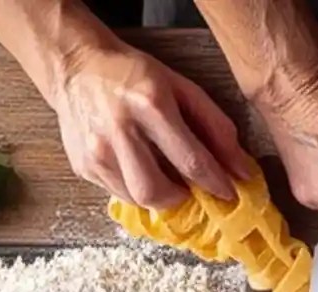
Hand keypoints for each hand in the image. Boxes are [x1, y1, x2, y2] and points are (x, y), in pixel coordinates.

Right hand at [53, 42, 249, 208]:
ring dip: (159, 197)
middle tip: (190, 189)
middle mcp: (119, 130)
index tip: (229, 194)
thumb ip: (215, 126)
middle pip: (156, 191)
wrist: (76, 65)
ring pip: (135, 199)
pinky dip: (136, 190)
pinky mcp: (81, 165)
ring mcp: (95, 151)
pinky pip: (117, 193)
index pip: (190, 160)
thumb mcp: (182, 88)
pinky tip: (140, 170)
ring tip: (166, 179)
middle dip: (181, 199)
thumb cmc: (134, 74)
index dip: (215, 183)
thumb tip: (241, 168)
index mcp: (150, 105)